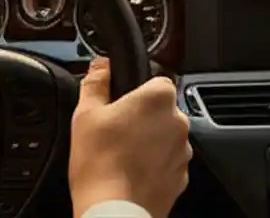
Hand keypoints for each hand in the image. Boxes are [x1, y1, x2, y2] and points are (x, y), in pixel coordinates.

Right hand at [69, 58, 192, 217]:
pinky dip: (154, 166)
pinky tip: (131, 173)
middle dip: (142, 118)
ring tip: (121, 156)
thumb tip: (101, 65)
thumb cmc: (99, 163)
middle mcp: (179, 121)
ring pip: (166, 137)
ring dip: (149, 142)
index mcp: (159, 98)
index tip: (120, 104)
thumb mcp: (86, 114)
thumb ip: (96, 83)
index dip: (136, 91)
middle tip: (115, 132)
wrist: (114, 210)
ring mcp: (183, 150)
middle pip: (161, 110)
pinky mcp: (182, 176)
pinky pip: (167, 163)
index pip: (156, 80)